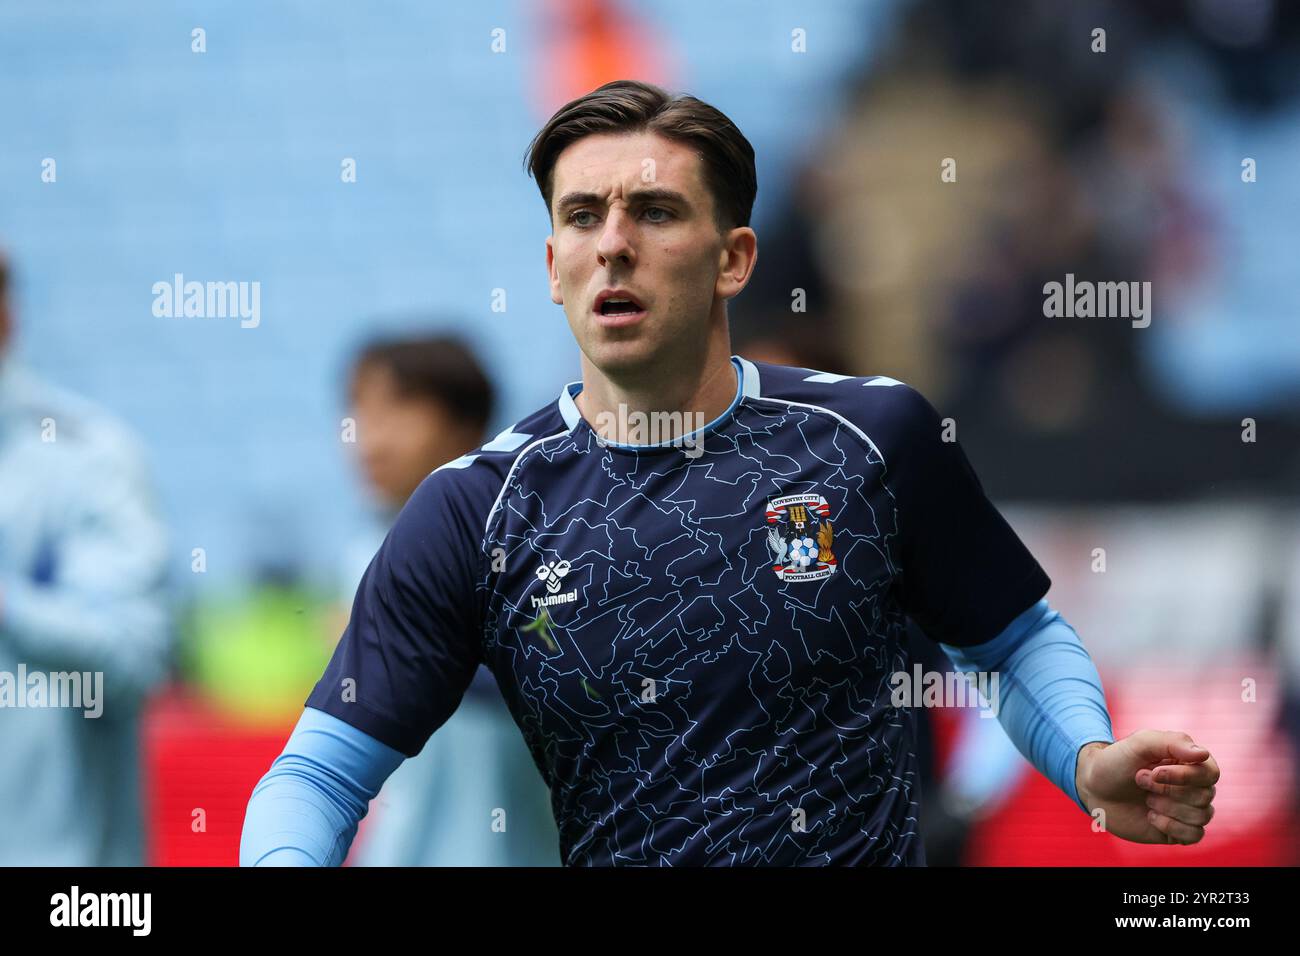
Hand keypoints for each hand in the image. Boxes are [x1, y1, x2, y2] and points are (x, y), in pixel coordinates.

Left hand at [1075, 730, 1218, 844]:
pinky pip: (1195, 835)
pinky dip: (1171, 826)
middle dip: (1167, 790)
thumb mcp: (1139, 743)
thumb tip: (1203, 754)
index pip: (1210, 773)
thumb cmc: (1117, 761)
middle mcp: (1193, 786)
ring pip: (1201, 816)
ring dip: (1167, 807)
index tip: (1154, 771)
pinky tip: (1151, 817)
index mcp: (1189, 763)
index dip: (1184, 776)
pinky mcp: (1178, 830)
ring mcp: (1187, 809)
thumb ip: (1171, 742)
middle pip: (1204, 796)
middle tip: (1140, 780)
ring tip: (1146, 798)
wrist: (1093, 788)